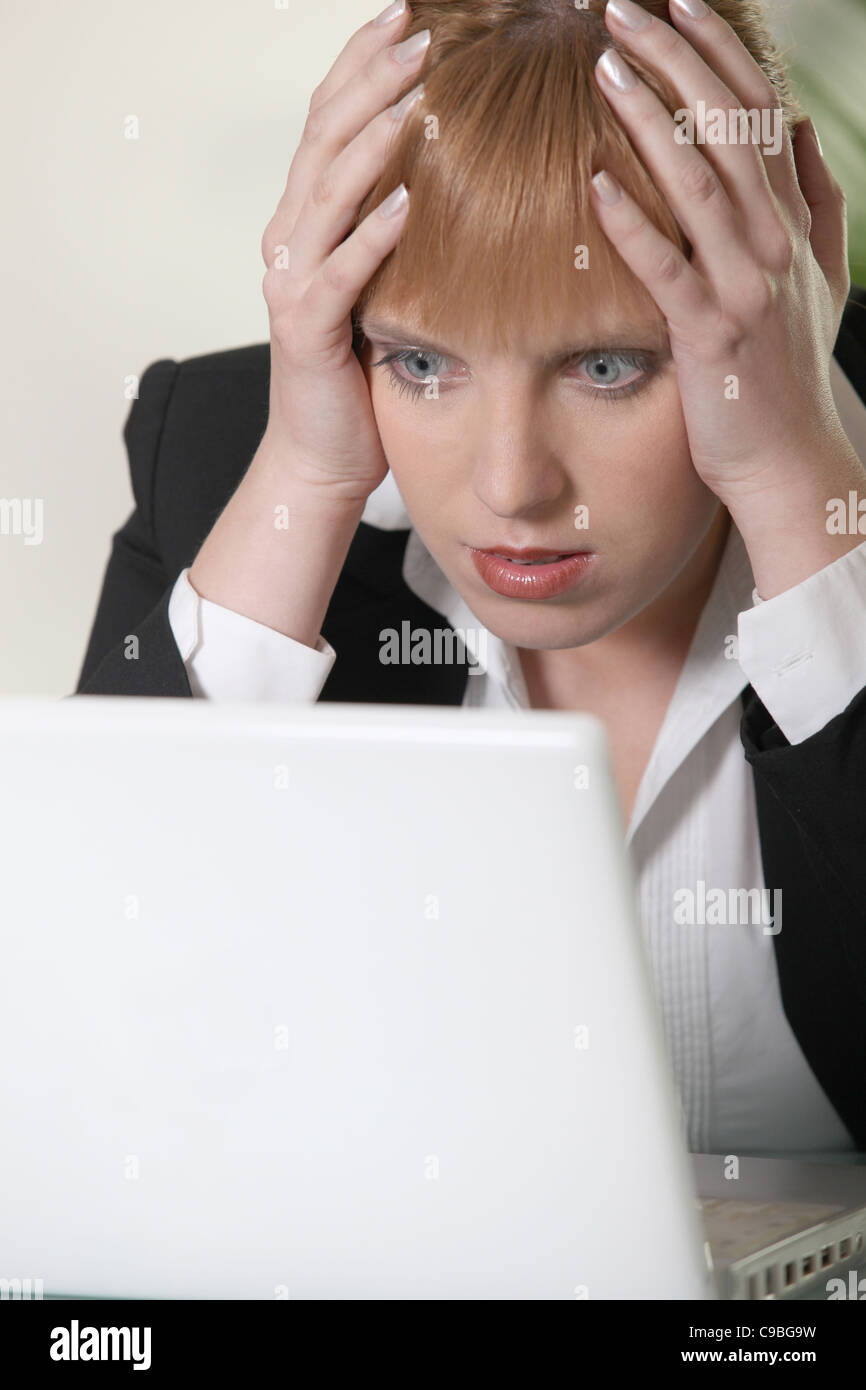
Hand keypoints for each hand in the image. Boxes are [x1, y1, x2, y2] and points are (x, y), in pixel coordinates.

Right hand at [260, 3, 428, 503]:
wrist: (320, 457)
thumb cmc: (359, 377)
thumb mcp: (382, 287)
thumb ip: (396, 232)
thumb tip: (459, 176)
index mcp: (305, 222)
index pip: (329, 123)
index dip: (363, 64)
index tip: (409, 17)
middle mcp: (289, 241)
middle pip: (323, 137)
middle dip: (371, 78)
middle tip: (420, 32)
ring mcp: (291, 283)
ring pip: (326, 191)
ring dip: (372, 137)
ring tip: (417, 93)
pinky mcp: (307, 330)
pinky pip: (340, 272)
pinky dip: (372, 233)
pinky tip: (408, 199)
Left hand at [590, 0, 852, 511]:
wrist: (792, 461)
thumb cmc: (788, 373)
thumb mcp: (818, 279)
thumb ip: (813, 201)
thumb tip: (800, 131)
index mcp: (792, 221)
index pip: (758, 112)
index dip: (719, 51)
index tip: (678, 2)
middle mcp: (775, 243)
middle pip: (727, 129)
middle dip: (676, 60)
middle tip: (621, 9)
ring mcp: (746, 287)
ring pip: (699, 184)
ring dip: (650, 120)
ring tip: (605, 68)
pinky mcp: (710, 336)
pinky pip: (667, 270)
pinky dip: (633, 224)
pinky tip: (594, 182)